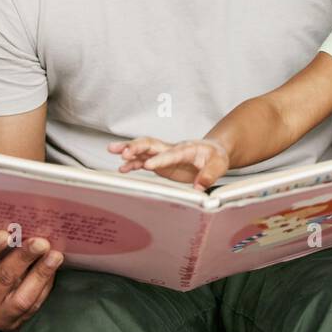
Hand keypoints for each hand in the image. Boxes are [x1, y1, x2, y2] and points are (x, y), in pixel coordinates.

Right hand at [0, 229, 61, 331]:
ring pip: (22, 296)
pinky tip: (54, 266)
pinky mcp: (19, 322)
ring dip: (41, 273)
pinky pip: (35, 303)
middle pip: (3, 279)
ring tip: (54, 255)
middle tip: (39, 242)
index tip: (4, 233)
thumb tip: (20, 221)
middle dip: (23, 258)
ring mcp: (0, 315)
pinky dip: (46, 283)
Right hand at [108, 136, 228, 188]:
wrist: (213, 152)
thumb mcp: (219, 164)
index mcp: (187, 149)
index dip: (160, 159)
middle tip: (123, 152)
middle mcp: (172, 149)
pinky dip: (132, 164)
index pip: (171, 153)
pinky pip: (143, 160)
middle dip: (137, 147)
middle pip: (152, 144)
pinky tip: (121, 169)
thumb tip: (199, 188)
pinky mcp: (160, 162)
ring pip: (144, 149)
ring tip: (112, 151)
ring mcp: (164, 155)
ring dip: (128, 150)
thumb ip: (209, 174)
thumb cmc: (216, 157)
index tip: (148, 165)